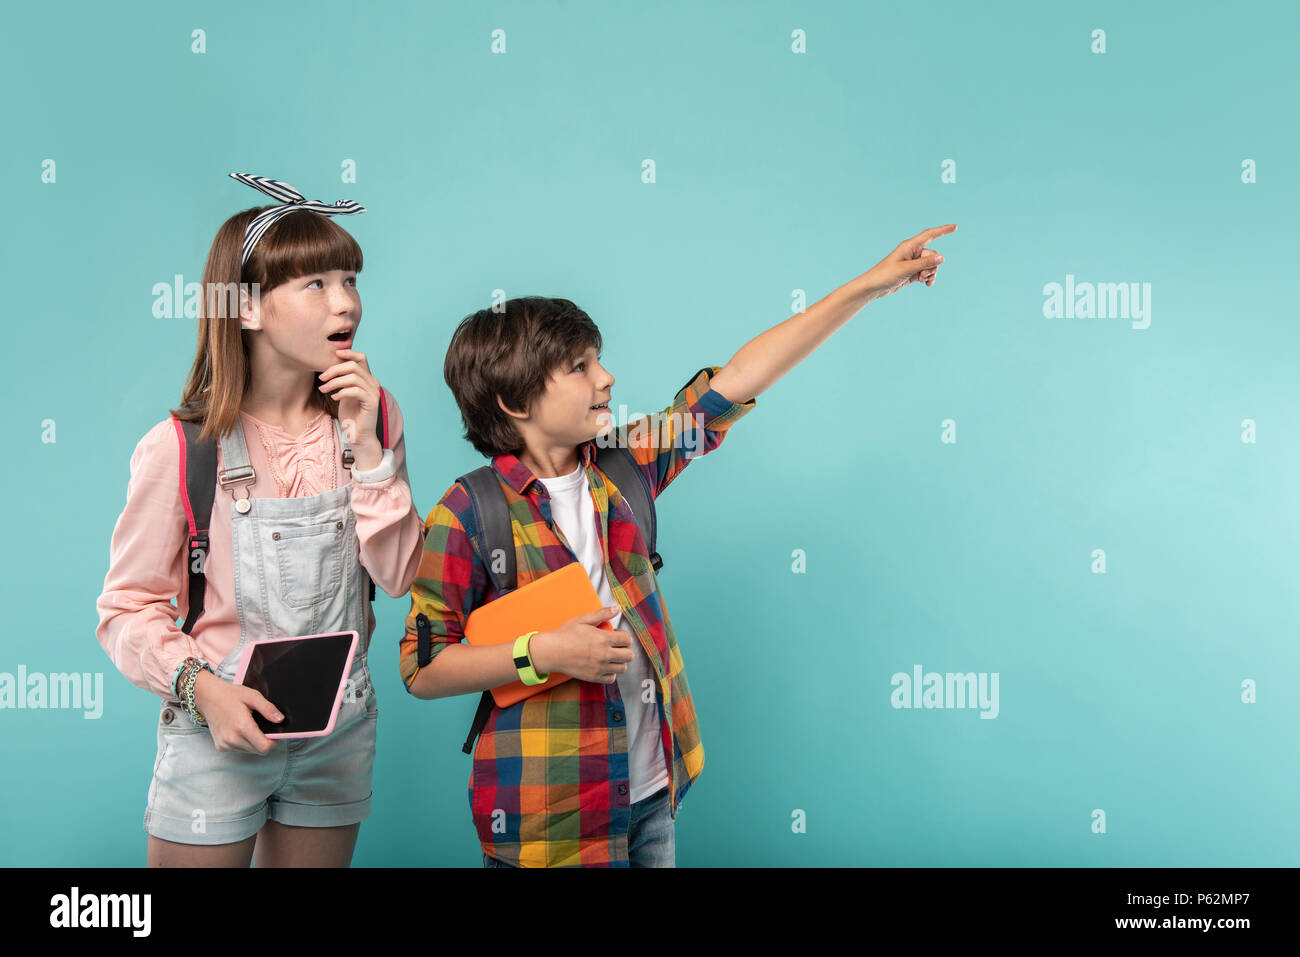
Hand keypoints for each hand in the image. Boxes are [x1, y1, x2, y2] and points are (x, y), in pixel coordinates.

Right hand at [191, 670, 282, 753]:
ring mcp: (225, 744)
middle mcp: (232, 739)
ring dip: (253, 742)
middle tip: (262, 726)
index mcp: (242, 726)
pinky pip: (239, 749)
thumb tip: (280, 720)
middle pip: (258, 750)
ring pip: (249, 751)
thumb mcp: (253, 696)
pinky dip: (243, 742)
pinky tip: (239, 729)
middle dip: (264, 741)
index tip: (275, 733)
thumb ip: (268, 708)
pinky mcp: (220, 746)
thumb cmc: (230, 695)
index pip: (264, 747)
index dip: (273, 741)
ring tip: (249, 726)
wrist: (208, 697)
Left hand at [318, 348, 382, 469]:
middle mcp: (373, 383)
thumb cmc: (351, 415)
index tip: (333, 354)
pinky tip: (334, 398)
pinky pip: (355, 391)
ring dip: (334, 382)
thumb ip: (343, 380)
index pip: (361, 357)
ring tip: (324, 389)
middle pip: (353, 365)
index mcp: (368, 379)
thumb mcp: (344, 393)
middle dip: (334, 370)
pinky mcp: (372, 402)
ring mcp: (374, 392)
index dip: (348, 352)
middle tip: (321, 378)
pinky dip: (342, 392)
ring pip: (353, 377)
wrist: (359, 436)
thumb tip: (330, 366)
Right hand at [529, 606, 633, 683]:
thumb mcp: (583, 620)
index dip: (624, 636)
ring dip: (619, 661)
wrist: (551, 652)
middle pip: (629, 655)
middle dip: (625, 649)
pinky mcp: (593, 677)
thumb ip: (602, 613)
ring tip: (611, 656)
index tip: (617, 636)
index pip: (627, 639)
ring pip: (623, 668)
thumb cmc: (565, 634)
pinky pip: (611, 678)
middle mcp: (603, 654)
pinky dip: (611, 673)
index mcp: (603, 639)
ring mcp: (599, 667)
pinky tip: (604, 666)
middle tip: (617, 646)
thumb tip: (618, 608)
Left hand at [861, 224, 955, 299]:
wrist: (873, 287)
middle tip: (922, 275)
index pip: (930, 235)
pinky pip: (927, 272)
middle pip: (933, 255)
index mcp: (910, 246)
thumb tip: (942, 257)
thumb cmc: (885, 275)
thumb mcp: (906, 269)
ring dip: (930, 273)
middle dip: (932, 266)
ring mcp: (913, 262)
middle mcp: (913, 252)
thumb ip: (924, 263)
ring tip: (921, 280)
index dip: (943, 230)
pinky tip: (926, 284)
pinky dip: (928, 278)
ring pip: (931, 265)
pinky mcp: (912, 272)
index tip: (955, 227)